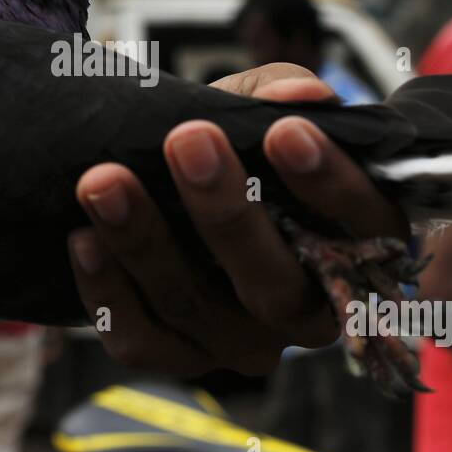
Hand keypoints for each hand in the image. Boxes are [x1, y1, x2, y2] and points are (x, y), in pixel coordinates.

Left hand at [69, 62, 407, 376]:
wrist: (168, 189)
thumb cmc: (236, 148)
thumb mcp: (256, 108)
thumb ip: (279, 93)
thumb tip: (301, 93)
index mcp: (355, 248)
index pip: (367, 227)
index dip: (332, 184)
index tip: (287, 132)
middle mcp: (308, 312)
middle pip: (277, 284)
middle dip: (227, 211)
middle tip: (186, 140)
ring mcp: (243, 344)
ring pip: (197, 307)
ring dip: (145, 241)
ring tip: (102, 180)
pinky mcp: (178, 358)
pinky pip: (142, 340)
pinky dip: (108, 290)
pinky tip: (83, 238)